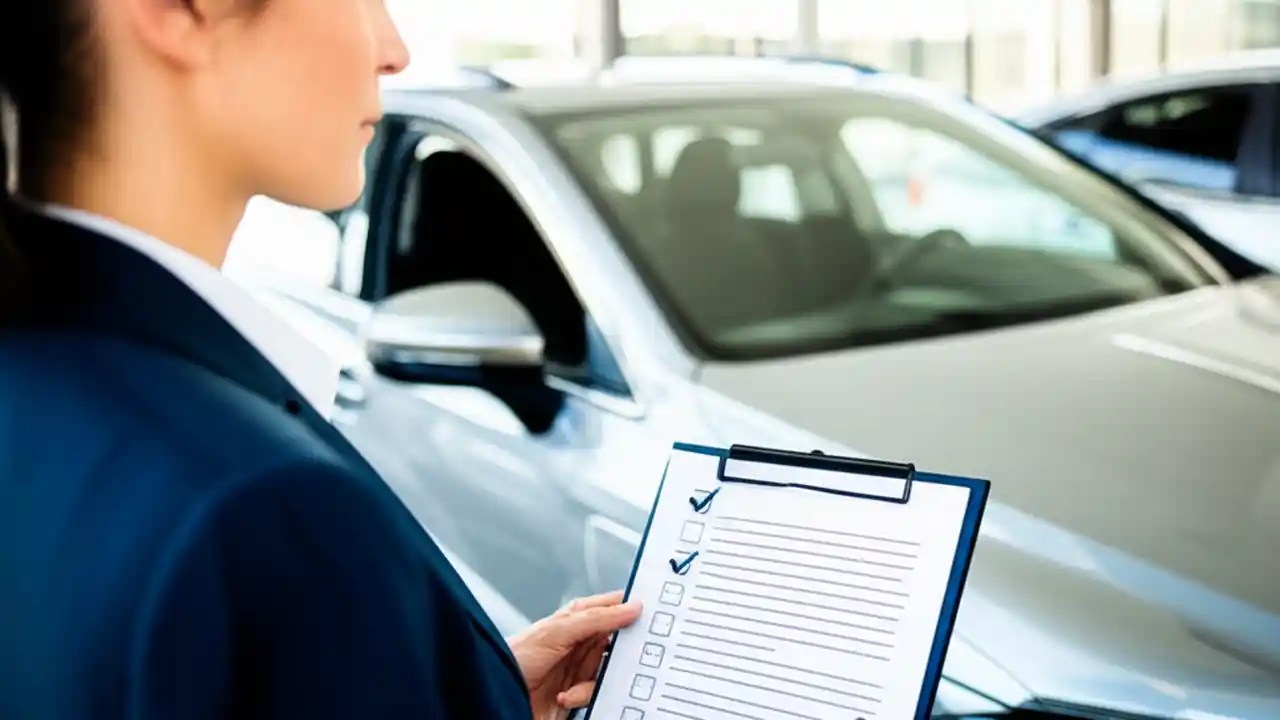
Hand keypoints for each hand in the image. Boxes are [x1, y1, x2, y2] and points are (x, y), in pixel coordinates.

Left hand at [508, 591, 642, 719]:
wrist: (496, 696)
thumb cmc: (513, 658)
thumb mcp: (558, 632)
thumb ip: (597, 619)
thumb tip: (632, 607)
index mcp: (574, 620)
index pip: (611, 607)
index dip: (631, 607)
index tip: (653, 612)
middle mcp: (578, 642)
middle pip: (615, 642)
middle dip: (620, 652)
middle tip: (629, 656)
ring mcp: (578, 668)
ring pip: (608, 671)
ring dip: (592, 680)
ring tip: (573, 685)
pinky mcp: (576, 693)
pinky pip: (596, 692)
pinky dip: (582, 695)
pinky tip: (564, 696)